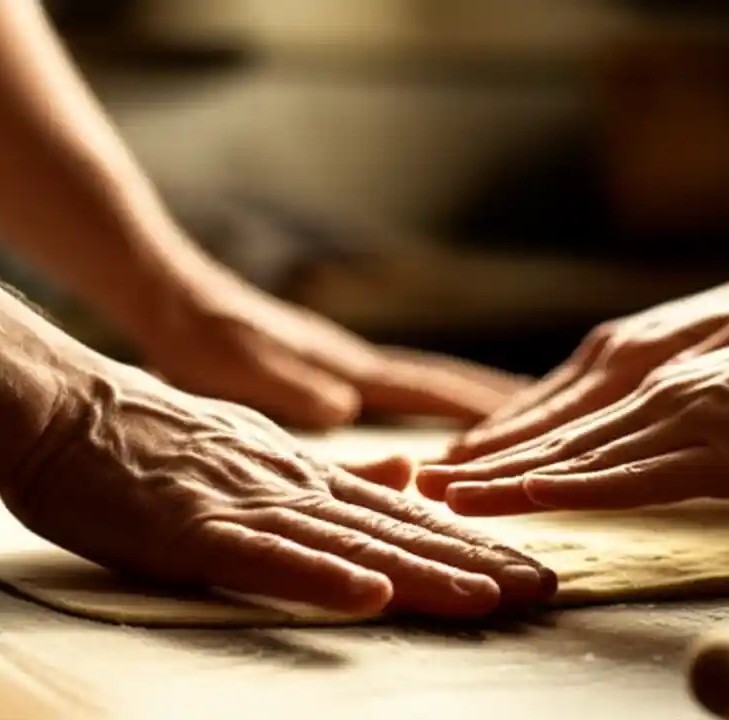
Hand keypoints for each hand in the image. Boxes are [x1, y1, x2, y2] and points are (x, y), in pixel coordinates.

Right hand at [1, 361, 554, 617]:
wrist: (61, 408)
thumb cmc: (144, 436)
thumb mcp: (251, 444)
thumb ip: (326, 469)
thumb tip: (401, 478)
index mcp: (300, 470)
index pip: (400, 511)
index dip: (468, 541)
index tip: (527, 566)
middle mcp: (286, 484)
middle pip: (394, 528)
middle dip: (473, 561)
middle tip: (544, 590)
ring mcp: (241, 503)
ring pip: (347, 541)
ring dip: (422, 571)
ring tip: (489, 598)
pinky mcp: (191, 528)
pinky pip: (262, 557)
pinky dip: (317, 574)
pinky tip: (367, 593)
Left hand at [129, 269, 525, 428]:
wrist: (169, 295)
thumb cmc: (199, 335)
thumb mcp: (237, 369)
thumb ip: (288, 387)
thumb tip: (346, 408)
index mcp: (341, 365)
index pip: (425, 388)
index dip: (478, 408)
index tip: (537, 420)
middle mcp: (353, 361)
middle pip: (439, 380)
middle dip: (496, 401)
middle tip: (559, 420)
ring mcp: (341, 361)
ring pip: (421, 382)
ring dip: (468, 399)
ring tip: (517, 421)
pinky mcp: (322, 368)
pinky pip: (394, 389)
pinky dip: (427, 402)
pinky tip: (427, 417)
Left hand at [417, 301, 728, 514]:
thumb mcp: (704, 388)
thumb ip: (654, 413)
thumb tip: (617, 440)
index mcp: (639, 383)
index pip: (554, 424)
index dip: (495, 447)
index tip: (444, 464)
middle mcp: (642, 398)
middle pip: (547, 439)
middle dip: (481, 465)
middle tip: (420, 482)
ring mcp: (674, 421)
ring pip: (575, 455)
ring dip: (509, 478)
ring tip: (452, 494)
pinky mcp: (713, 449)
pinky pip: (635, 472)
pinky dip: (582, 482)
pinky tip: (538, 490)